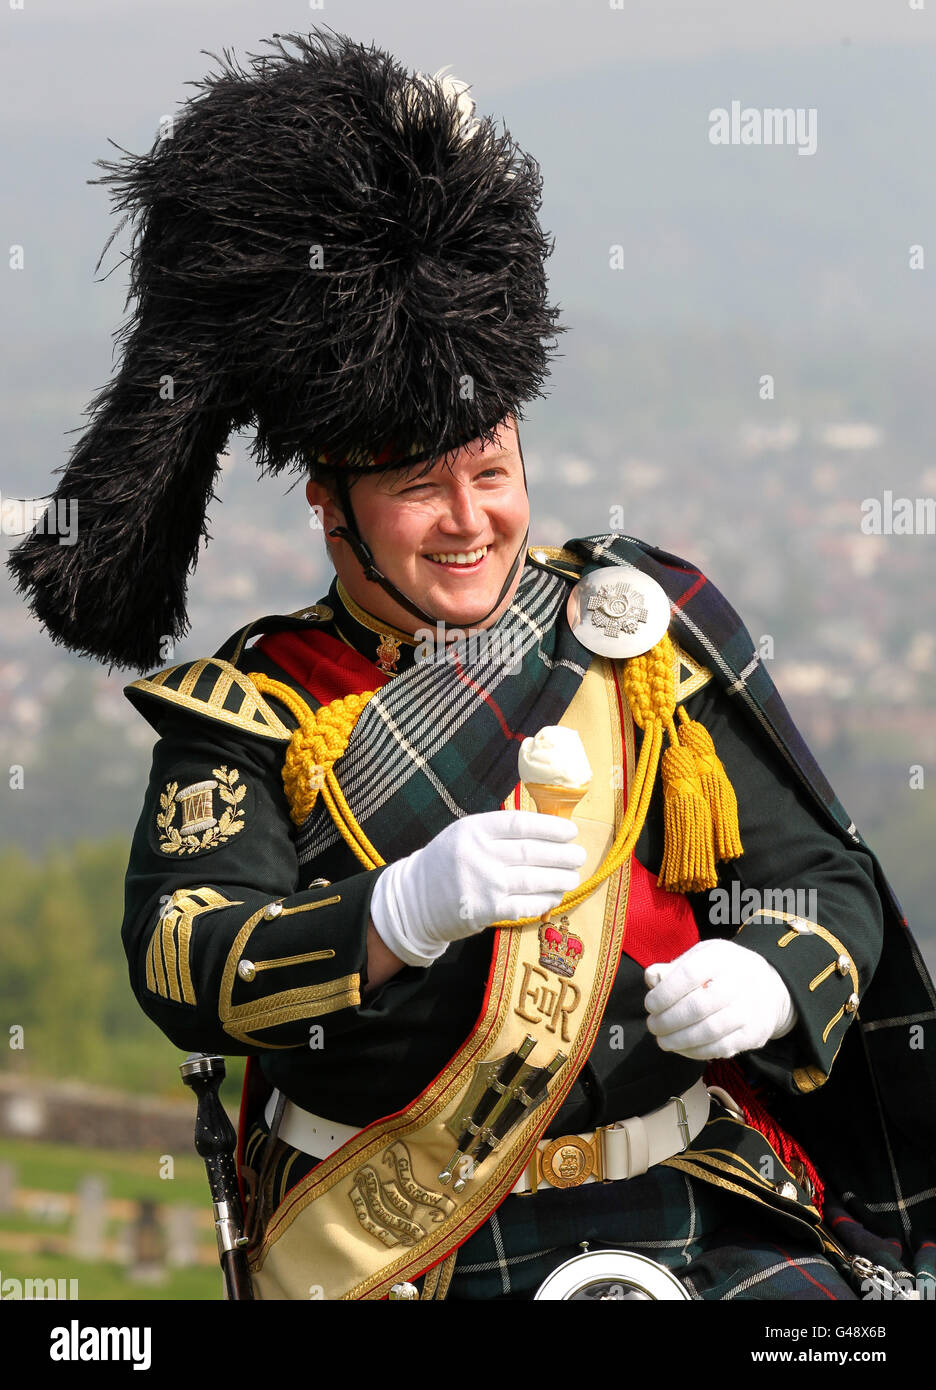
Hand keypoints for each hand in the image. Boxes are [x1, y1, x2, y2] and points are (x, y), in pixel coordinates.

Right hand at [370, 810, 586, 967]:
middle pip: (531, 852)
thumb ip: (498, 831)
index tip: (571, 831)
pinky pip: (525, 905)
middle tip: (579, 855)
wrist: (415, 900)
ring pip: (533, 879)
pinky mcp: (486, 911)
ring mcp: (483, 884)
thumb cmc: (446, 863)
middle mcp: (479, 854)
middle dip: (562, 854)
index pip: (521, 824)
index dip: (551, 827)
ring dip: (559, 878)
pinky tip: (554, 896)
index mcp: (474, 829)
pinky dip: (544, 901)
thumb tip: (546, 830)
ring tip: (573, 876)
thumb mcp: (464, 834)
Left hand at [643, 938, 796, 1059]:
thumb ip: (675, 967)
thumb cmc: (725, 970)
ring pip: (709, 1031)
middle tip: (653, 1025)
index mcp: (722, 958)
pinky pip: (720, 1048)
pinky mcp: (754, 1034)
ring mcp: (750, 1010)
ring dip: (679, 1040)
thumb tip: (652, 978)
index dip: (665, 992)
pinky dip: (695, 1051)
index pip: (689, 974)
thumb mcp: (703, 956)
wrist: (771, 986)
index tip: (650, 1004)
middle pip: (698, 1006)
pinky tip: (681, 1047)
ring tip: (662, 1040)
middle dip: (668, 1020)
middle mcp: (740, 982)